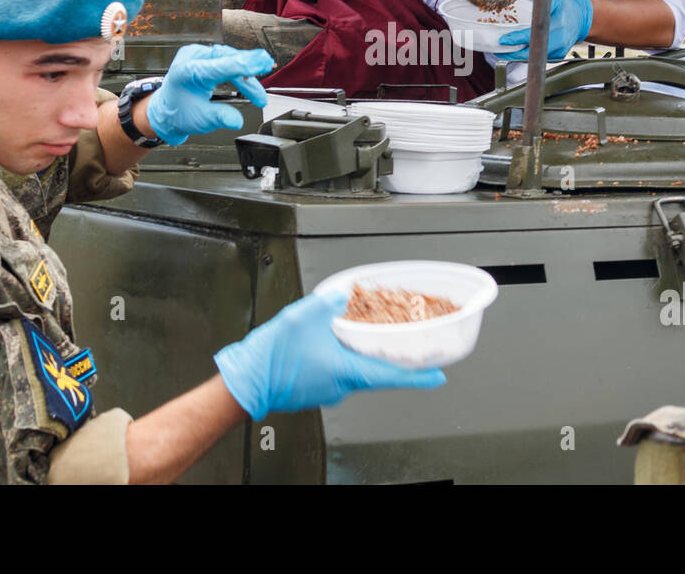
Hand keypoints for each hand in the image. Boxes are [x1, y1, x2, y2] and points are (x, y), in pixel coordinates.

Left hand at [145, 44, 273, 144]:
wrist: (166, 111)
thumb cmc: (179, 113)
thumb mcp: (201, 120)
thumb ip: (220, 117)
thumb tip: (237, 120)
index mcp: (187, 72)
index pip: (221, 65)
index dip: (245, 63)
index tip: (262, 61)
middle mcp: (191, 58)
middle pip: (228, 59)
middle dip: (249, 69)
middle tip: (268, 67)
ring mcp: (196, 55)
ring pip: (229, 59)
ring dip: (245, 73)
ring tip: (258, 94)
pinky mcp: (202, 56)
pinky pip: (225, 59)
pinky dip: (238, 69)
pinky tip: (248, 79)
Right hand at [213, 291, 445, 420]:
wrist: (246, 381)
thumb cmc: (272, 357)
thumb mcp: (302, 317)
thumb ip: (327, 303)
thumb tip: (342, 295)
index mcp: (346, 371)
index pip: (390, 375)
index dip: (417, 376)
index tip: (437, 376)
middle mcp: (342, 385)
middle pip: (376, 372)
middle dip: (391, 359)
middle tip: (405, 346)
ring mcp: (329, 390)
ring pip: (356, 372)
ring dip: (363, 356)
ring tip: (364, 336)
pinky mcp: (317, 389)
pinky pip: (339, 374)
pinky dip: (344, 360)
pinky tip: (335, 345)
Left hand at [498, 0, 593, 60]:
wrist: (582, 18)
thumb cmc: (566, 6)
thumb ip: (541, 2)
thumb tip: (520, 5)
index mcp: (559, 23)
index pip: (534, 34)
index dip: (517, 39)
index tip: (504, 40)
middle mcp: (561, 39)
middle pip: (533, 51)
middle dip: (513, 53)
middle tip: (498, 51)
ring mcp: (561, 50)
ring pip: (535, 58)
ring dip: (518, 56)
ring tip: (503, 52)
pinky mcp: (558, 56)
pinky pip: (540, 58)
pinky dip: (527, 56)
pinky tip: (516, 52)